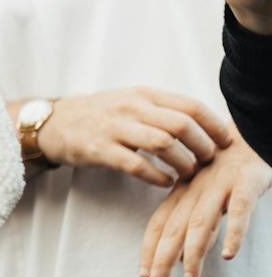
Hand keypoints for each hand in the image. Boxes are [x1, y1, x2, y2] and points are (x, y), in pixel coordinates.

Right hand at [35, 88, 231, 185]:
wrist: (52, 123)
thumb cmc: (99, 115)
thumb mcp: (131, 101)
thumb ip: (162, 109)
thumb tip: (204, 125)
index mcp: (144, 94)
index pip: (191, 106)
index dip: (214, 126)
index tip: (225, 142)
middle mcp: (131, 107)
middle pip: (182, 125)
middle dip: (203, 146)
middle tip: (208, 161)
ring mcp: (114, 128)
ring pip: (163, 144)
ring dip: (183, 163)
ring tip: (189, 173)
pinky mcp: (99, 150)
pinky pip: (137, 165)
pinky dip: (157, 177)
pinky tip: (165, 182)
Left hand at [140, 138, 269, 276]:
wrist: (253, 127)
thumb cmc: (231, 161)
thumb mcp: (208, 186)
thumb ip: (196, 215)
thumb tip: (184, 251)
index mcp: (185, 190)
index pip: (161, 223)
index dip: (151, 248)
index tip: (142, 273)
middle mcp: (197, 190)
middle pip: (175, 228)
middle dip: (163, 258)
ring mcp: (221, 186)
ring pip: (201, 222)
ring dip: (193, 252)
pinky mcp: (246, 182)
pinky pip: (239, 209)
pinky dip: (233, 232)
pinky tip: (227, 254)